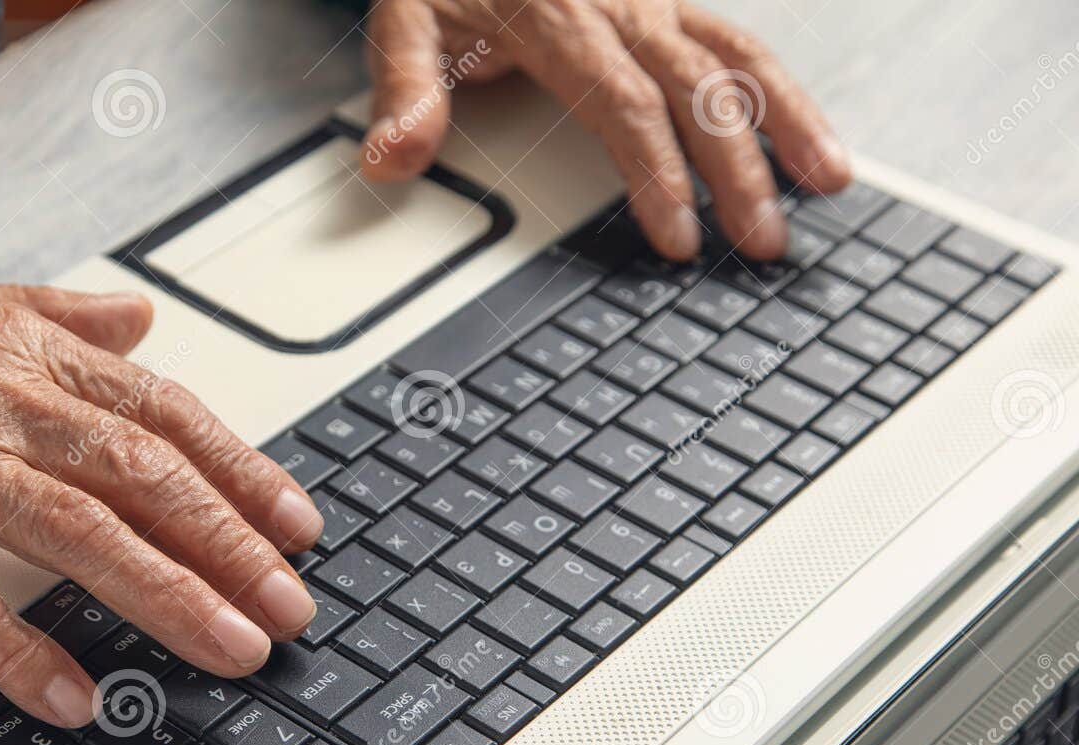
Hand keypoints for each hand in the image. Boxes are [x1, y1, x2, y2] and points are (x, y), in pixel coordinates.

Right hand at [0, 277, 321, 727]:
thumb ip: (57, 318)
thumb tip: (140, 323)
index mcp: (20, 350)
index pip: (162, 413)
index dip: (242, 472)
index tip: (297, 525)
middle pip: (141, 478)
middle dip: (231, 547)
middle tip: (290, 606)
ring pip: (78, 534)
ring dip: (167, 597)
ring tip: (231, 648)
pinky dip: (20, 650)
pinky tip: (74, 695)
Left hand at [360, 0, 852, 260]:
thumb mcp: (403, 18)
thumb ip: (404, 90)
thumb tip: (393, 159)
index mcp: (561, 21)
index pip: (623, 105)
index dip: (657, 173)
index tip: (678, 235)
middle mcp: (624, 8)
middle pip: (699, 91)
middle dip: (740, 171)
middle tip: (762, 241)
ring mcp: (656, 2)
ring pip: (739, 59)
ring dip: (789, 123)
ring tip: (831, 182)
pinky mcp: (672, 2)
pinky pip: (738, 43)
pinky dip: (780, 92)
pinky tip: (812, 136)